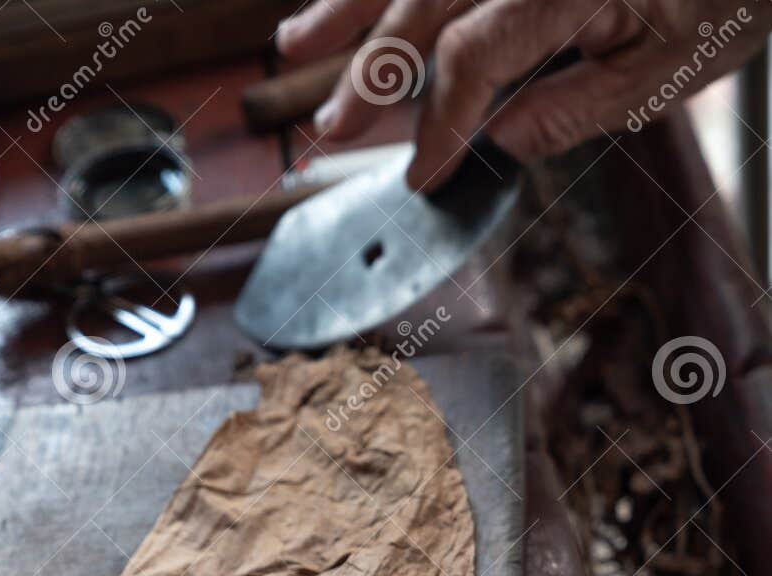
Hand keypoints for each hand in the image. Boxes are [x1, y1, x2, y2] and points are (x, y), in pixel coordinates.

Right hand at [276, 1, 770, 188]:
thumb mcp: (666, 72)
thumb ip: (570, 109)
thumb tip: (492, 141)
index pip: (472, 57)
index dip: (438, 124)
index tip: (421, 175)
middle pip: (424, 5)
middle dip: (365, 75)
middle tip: (323, 134)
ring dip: (348, 8)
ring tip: (294, 49)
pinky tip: (349, 8)